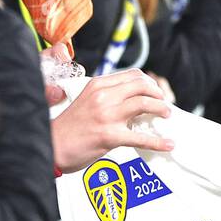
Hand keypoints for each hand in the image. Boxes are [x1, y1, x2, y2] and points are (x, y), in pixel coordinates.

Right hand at [51, 69, 173, 171]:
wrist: (53, 145)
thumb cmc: (69, 127)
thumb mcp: (86, 100)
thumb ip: (107, 96)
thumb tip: (132, 99)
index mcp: (98, 84)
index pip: (132, 75)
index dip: (149, 83)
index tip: (155, 92)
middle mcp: (103, 96)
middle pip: (141, 86)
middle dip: (158, 94)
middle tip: (163, 103)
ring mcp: (107, 115)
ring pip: (144, 104)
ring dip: (161, 109)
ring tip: (165, 116)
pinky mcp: (109, 136)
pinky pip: (140, 138)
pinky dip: (158, 142)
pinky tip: (167, 144)